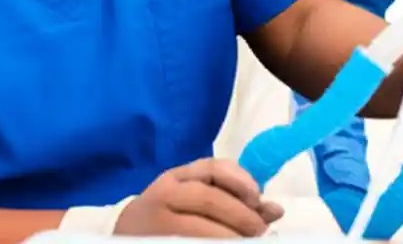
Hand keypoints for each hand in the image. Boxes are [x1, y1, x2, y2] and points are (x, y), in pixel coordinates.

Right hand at [114, 158, 284, 237]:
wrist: (127, 233)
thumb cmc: (170, 213)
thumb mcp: (195, 197)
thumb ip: (233, 199)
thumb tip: (275, 210)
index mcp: (177, 177)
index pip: (213, 167)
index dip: (241, 181)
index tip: (257, 199)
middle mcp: (165, 194)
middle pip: (208, 198)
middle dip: (241, 216)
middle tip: (259, 231)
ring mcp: (158, 223)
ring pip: (199, 228)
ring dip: (230, 237)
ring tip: (246, 243)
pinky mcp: (159, 242)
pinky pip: (192, 242)